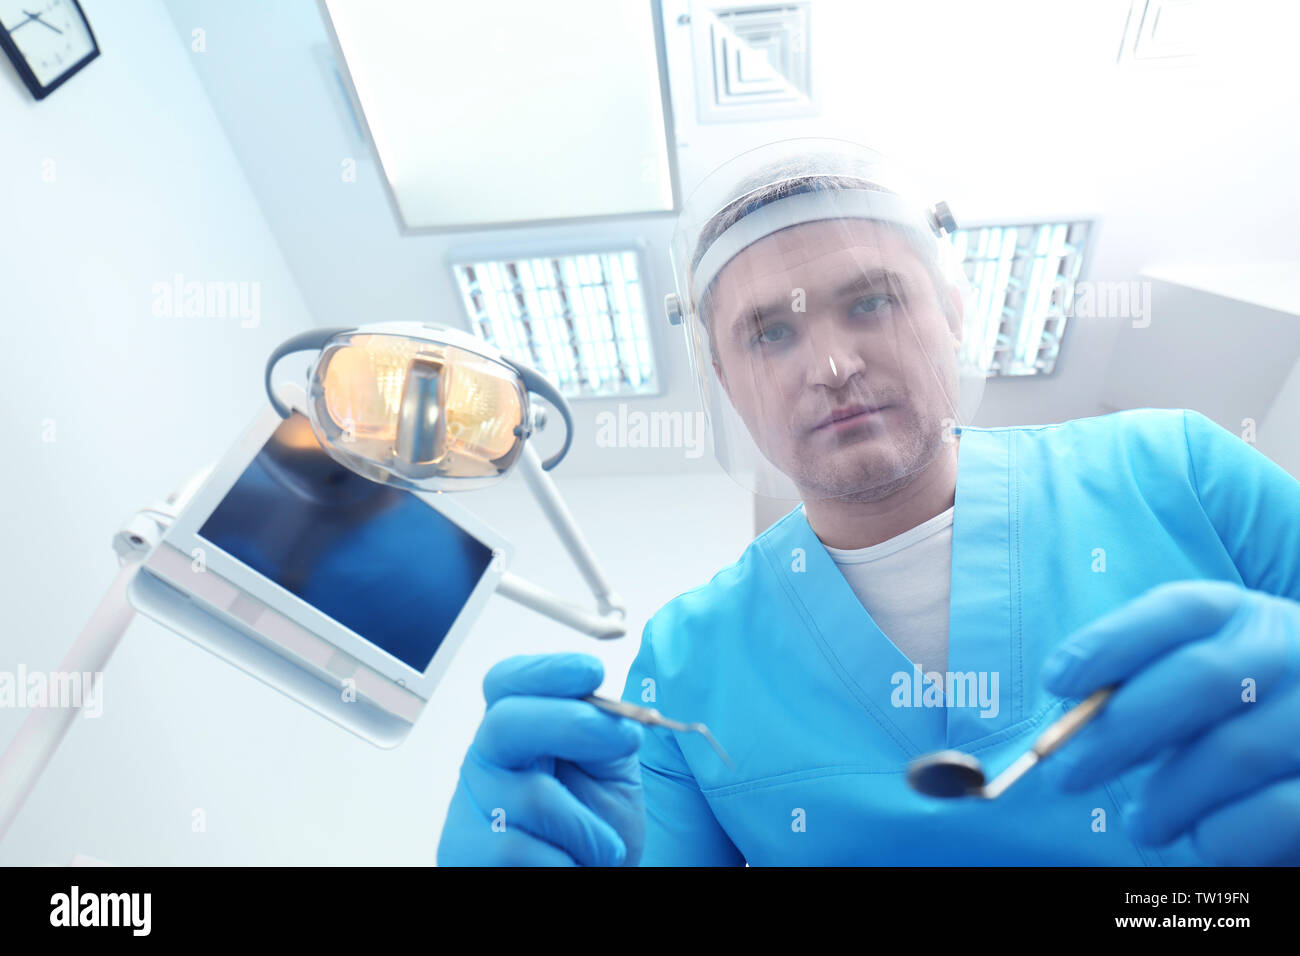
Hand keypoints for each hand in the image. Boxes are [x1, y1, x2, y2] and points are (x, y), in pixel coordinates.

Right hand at [437, 653, 644, 865]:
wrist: (586, 876)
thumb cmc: (594, 825)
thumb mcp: (609, 769)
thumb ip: (604, 733)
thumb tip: (613, 715)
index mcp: (516, 730)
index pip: (507, 683)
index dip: (546, 672)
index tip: (592, 671)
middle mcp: (484, 761)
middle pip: (506, 722)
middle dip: (573, 723)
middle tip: (628, 739)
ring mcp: (468, 806)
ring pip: (532, 797)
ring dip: (590, 829)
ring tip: (603, 847)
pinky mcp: (462, 852)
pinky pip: (519, 849)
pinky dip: (566, 862)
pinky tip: (570, 865)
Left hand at [1040, 580, 1299, 864]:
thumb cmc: (1236, 712)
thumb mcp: (1196, 672)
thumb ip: (1143, 680)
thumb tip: (1074, 712)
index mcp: (1246, 616)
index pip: (1180, 609)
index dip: (1111, 642)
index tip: (1056, 681)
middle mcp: (1293, 651)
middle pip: (1203, 677)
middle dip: (1122, 728)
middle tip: (1068, 772)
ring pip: (1234, 752)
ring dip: (1167, 796)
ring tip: (1141, 822)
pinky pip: (1274, 814)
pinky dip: (1222, 833)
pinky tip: (1203, 837)